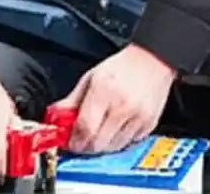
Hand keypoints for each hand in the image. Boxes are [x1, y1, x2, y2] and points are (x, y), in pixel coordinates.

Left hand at [54, 44, 177, 153]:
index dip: (74, 140)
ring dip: (102, 145)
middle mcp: (122, 106)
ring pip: (113, 148)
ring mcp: (138, 117)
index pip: (85, 128)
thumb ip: (72, 100)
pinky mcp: (149, 125)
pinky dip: (119, 142)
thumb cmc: (123, 66)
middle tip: (81, 139)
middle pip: (98, 143)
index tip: (70, 141)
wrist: (153, 61)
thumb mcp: (91, 77)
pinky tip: (116, 128)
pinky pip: (128, 144)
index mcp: (104, 91)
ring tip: (99, 132)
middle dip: (85, 146)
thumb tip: (56, 115)